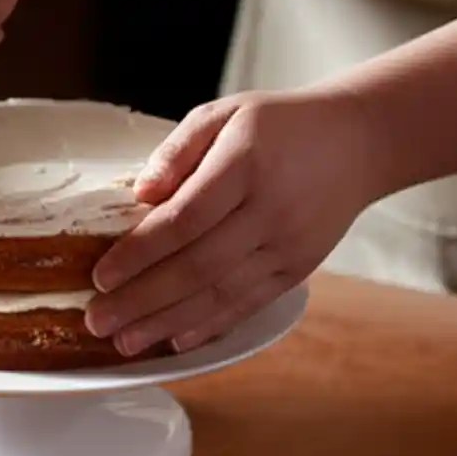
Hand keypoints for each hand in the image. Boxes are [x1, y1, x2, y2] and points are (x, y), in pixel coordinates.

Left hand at [85, 87, 385, 355]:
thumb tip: (140, 194)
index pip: (184, 218)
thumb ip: (178, 149)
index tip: (100, 276)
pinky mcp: (296, 269)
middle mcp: (269, 211)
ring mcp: (287, 246)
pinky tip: (174, 340)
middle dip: (141, 300)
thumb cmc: (280, 126)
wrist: (359, 142)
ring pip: (219, 294)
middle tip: (97, 321)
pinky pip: (248, 304)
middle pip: (197, 266)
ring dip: (167, 323)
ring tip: (125, 342)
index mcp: (246, 165)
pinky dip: (210, 326)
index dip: (139, 252)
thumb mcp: (225, 113)